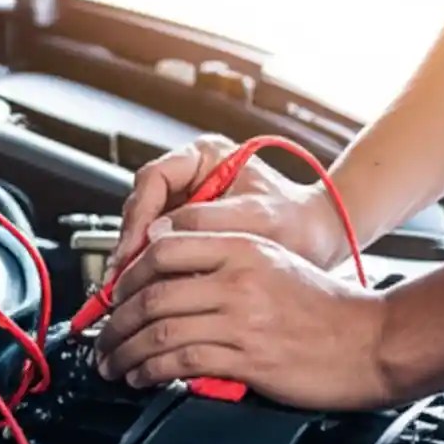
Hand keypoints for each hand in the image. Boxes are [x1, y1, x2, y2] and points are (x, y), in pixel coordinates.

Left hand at [95, 225, 395, 410]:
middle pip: (152, 292)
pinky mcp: (248, 357)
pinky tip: (140, 376)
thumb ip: (222, 257)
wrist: (374, 341)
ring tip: (110, 362)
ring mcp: (242, 318)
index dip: (127, 272)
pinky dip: (151, 369)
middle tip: (100, 336)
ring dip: (124, 350)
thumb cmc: (325, 307)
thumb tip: (164, 264)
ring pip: (159, 329)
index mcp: (242, 247)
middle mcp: (238, 278)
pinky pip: (182, 360)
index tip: (113, 293)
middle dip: (113, 319)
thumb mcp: (272, 261)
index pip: (164, 248)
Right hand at [108, 135, 345, 280]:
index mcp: (203, 155)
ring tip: (131, 286)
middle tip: (123, 274)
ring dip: (137, 257)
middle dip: (131, 240)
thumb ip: (207, 221)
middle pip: (142, 204)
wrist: (319, 239)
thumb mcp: (255, 218)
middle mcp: (189, 175)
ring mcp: (186, 201)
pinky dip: (151, 267)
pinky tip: (147, 288)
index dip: (139, 214)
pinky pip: (158, 245)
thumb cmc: (297, 221)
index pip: (154, 178)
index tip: (135, 247)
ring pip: (144, 226)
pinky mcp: (188, 228)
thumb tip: (157, 233)